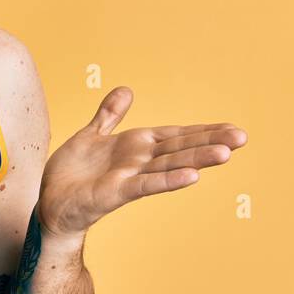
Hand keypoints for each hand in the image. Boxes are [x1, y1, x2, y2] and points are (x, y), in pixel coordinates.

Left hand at [37, 86, 246, 239]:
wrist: (50, 204)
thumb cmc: (72, 175)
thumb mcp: (90, 136)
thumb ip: (109, 115)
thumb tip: (126, 90)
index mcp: (134, 146)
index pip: (174, 135)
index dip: (202, 130)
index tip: (232, 128)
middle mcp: (137, 161)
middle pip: (179, 148)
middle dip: (210, 142)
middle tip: (243, 137)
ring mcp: (129, 178)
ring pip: (169, 165)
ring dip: (196, 160)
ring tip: (226, 153)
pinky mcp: (115, 193)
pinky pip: (145, 185)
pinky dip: (167, 180)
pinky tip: (191, 177)